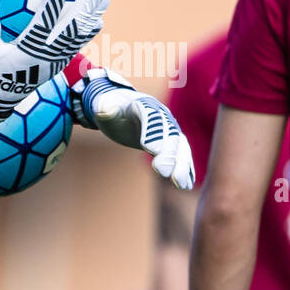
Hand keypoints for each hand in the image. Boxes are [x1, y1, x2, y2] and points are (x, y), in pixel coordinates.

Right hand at [0, 0, 108, 132]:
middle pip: (71, 30)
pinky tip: (96, 20)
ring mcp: (55, 62)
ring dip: (92, 17)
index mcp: (28, 51)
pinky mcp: (57, 64)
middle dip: (86, 9)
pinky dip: (87, 32)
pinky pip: (76, 45)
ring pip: (78, 37)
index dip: (54, 2)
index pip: (44, 23)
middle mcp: (47, 57)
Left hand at [72, 69, 195, 187]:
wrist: (124, 106)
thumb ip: (104, 109)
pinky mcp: (172, 141)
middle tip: (163, 172)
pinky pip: (182, 154)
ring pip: (180, 146)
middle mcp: (161, 116)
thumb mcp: (103, 107)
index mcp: (144, 105)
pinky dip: (186, 169)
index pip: (151, 117)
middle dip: (168, 153)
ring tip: (180, 184)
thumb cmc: (112, 108)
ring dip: (182, 165)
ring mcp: (169, 128)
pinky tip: (186, 185)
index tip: (151, 150)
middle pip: (169, 134)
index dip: (152, 133)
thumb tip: (104, 111)